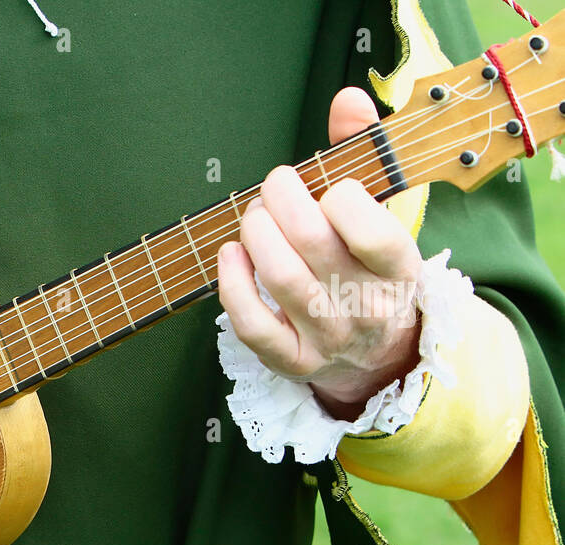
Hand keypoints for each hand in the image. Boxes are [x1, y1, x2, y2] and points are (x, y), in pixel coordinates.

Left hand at [217, 87, 422, 419]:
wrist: (375, 353)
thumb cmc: (369, 267)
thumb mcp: (384, 213)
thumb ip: (365, 152)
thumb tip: (346, 98)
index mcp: (399, 268)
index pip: (373, 231)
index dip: (341, 198)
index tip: (329, 188)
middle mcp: (365, 305)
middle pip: (312, 244)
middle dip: (281, 201)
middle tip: (274, 188)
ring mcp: (327, 338)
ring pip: (280, 279)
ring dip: (255, 233)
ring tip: (254, 216)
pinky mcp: (291, 361)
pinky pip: (252, 324)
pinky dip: (232, 284)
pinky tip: (230, 254)